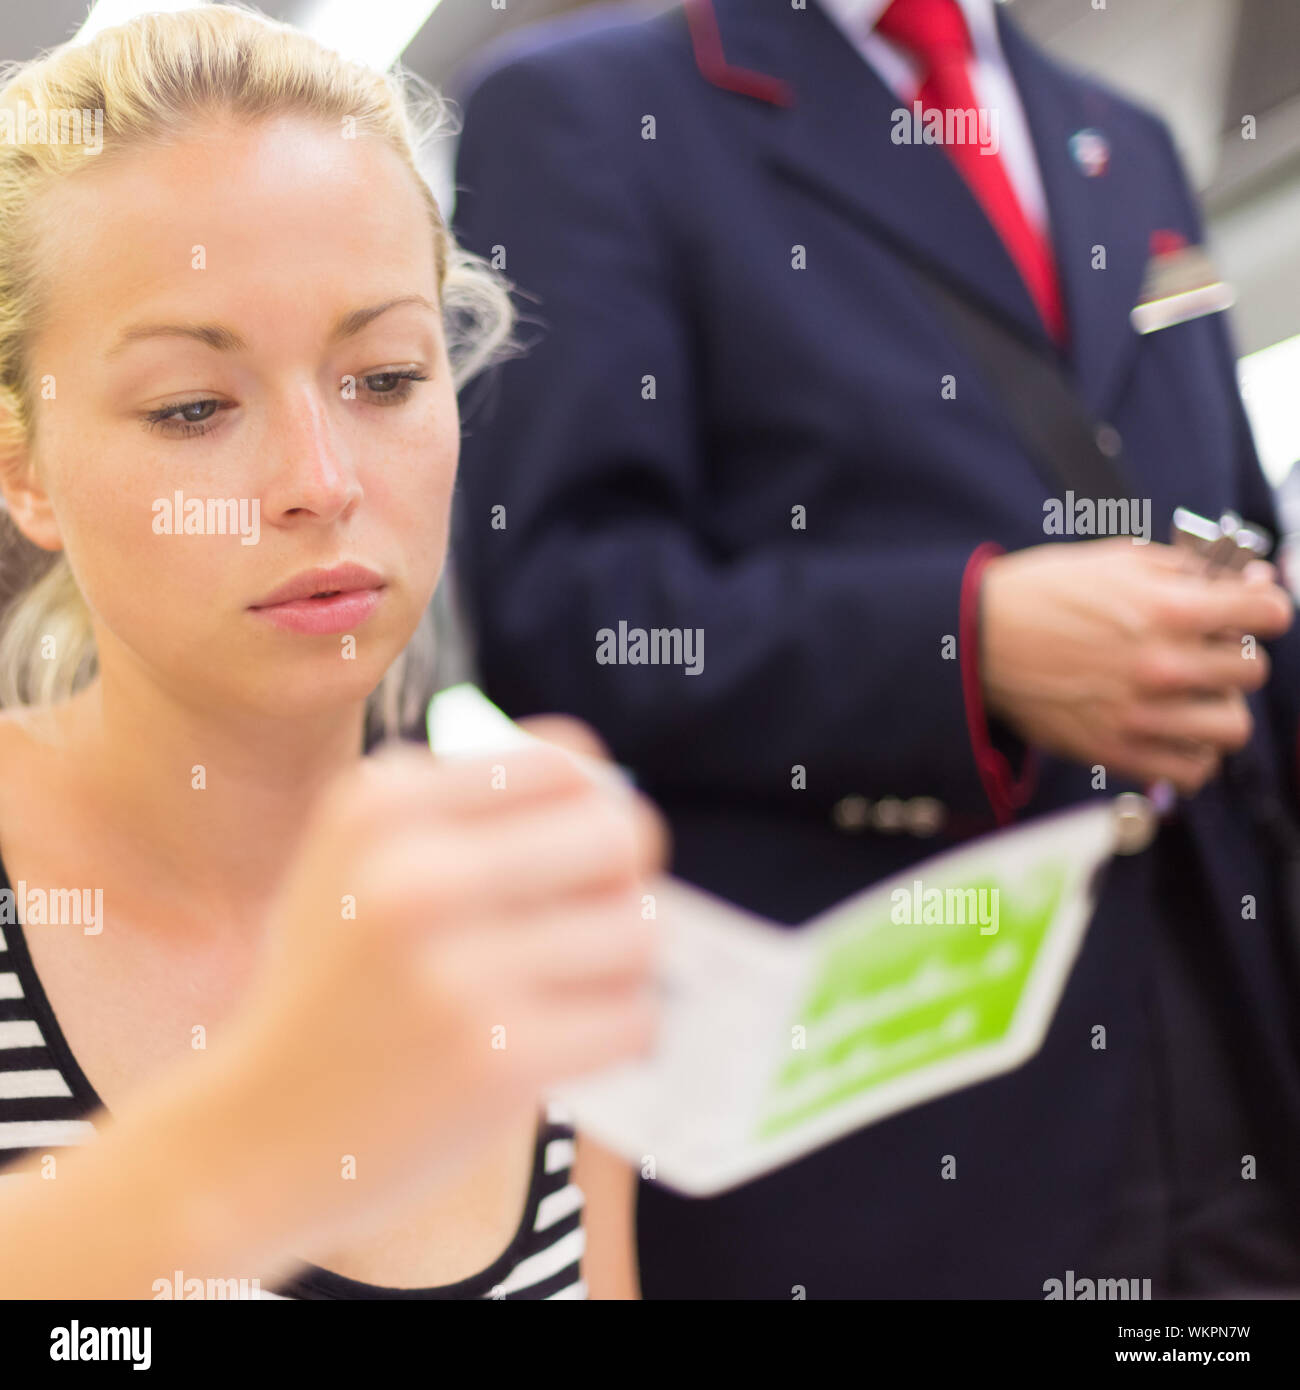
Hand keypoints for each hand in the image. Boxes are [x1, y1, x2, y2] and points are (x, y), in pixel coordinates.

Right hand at [215, 739, 666, 1257]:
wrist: (252, 1137)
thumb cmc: (332, 986)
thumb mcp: (357, 861)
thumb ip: (466, 809)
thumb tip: (610, 792)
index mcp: (383, 805)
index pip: (566, 765)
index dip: (595, 807)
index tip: (578, 852)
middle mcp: (417, 872)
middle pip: (619, 835)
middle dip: (625, 878)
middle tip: (597, 918)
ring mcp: (458, 971)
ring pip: (639, 930)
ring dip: (625, 964)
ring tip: (578, 986)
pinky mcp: (499, 1060)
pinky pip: (633, 1019)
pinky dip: (617, 1032)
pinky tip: (568, 1042)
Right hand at [980, 538, 1292, 793]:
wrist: (977, 639)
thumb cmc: (1041, 594)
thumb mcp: (1116, 561)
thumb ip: (1185, 570)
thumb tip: (1243, 580)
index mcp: (1167, 608)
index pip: (1268, 612)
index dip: (1266, 606)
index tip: (1252, 610)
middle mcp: (1162, 664)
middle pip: (1252, 670)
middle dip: (1235, 654)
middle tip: (1209, 650)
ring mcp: (1140, 713)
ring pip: (1232, 728)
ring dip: (1222, 709)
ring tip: (1198, 698)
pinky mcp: (1115, 748)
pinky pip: (1190, 771)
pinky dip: (1193, 756)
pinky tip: (1177, 733)